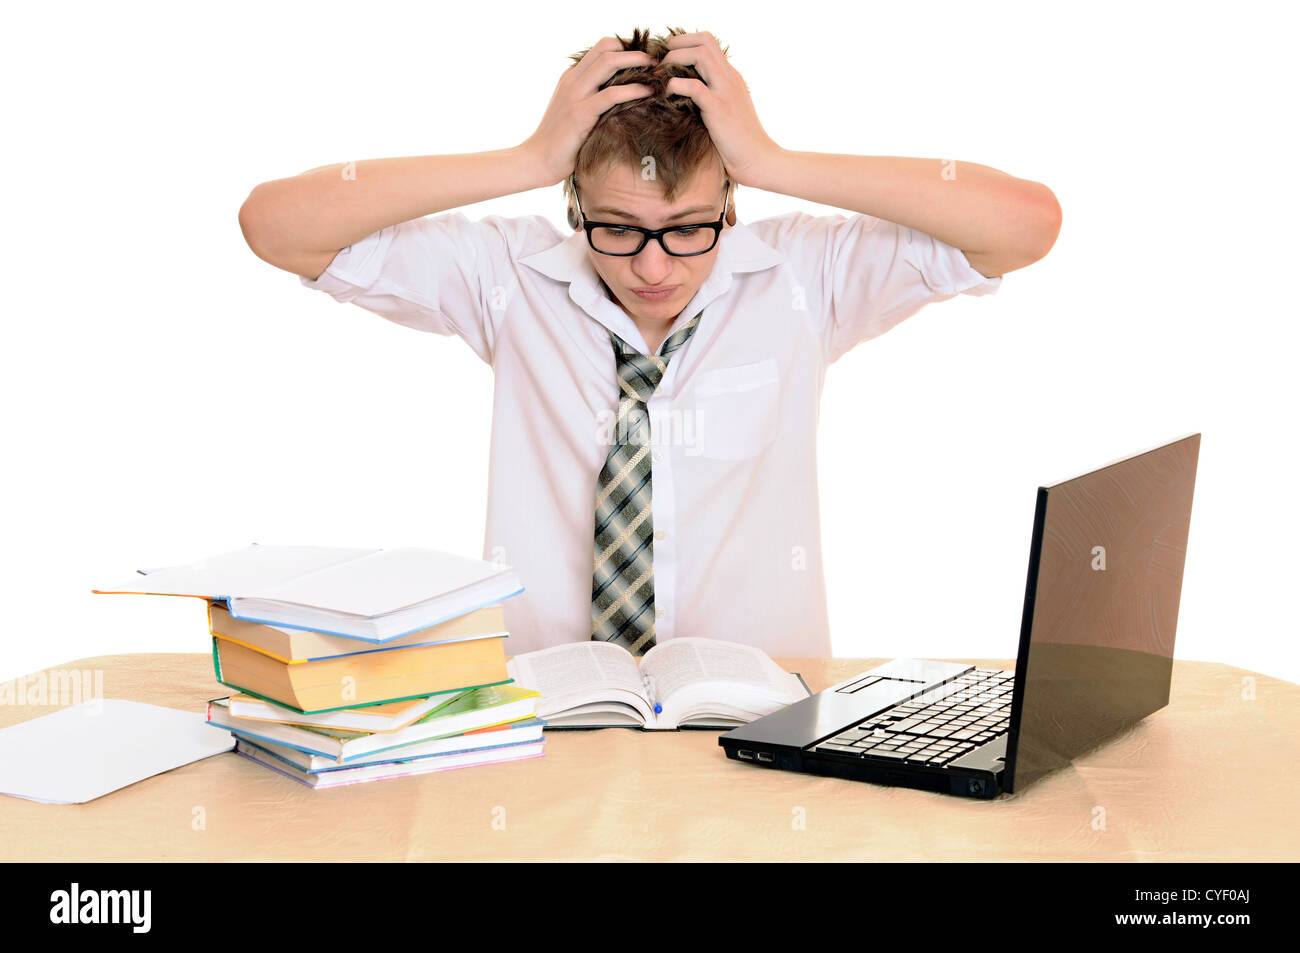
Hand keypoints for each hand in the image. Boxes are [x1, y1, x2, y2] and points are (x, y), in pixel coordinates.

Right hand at [522, 37, 657, 185]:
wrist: (538, 160)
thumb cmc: (561, 142)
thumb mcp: (576, 112)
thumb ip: (594, 99)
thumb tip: (623, 98)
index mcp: (572, 77)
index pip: (601, 48)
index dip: (625, 48)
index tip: (645, 60)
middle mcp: (572, 80)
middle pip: (607, 49)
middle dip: (635, 51)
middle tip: (656, 61)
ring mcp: (575, 95)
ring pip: (609, 63)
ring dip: (637, 63)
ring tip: (657, 72)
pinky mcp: (580, 113)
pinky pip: (611, 94)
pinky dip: (633, 89)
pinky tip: (648, 92)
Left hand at [660, 31, 780, 187]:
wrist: (758, 160)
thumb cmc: (739, 142)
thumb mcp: (726, 111)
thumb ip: (711, 96)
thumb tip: (686, 94)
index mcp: (731, 77)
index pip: (708, 42)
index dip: (685, 42)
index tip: (667, 57)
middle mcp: (730, 78)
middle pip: (704, 40)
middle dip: (676, 44)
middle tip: (659, 62)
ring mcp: (726, 92)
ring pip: (700, 55)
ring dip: (674, 60)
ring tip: (660, 76)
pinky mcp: (719, 109)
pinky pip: (693, 86)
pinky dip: (675, 86)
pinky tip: (667, 96)